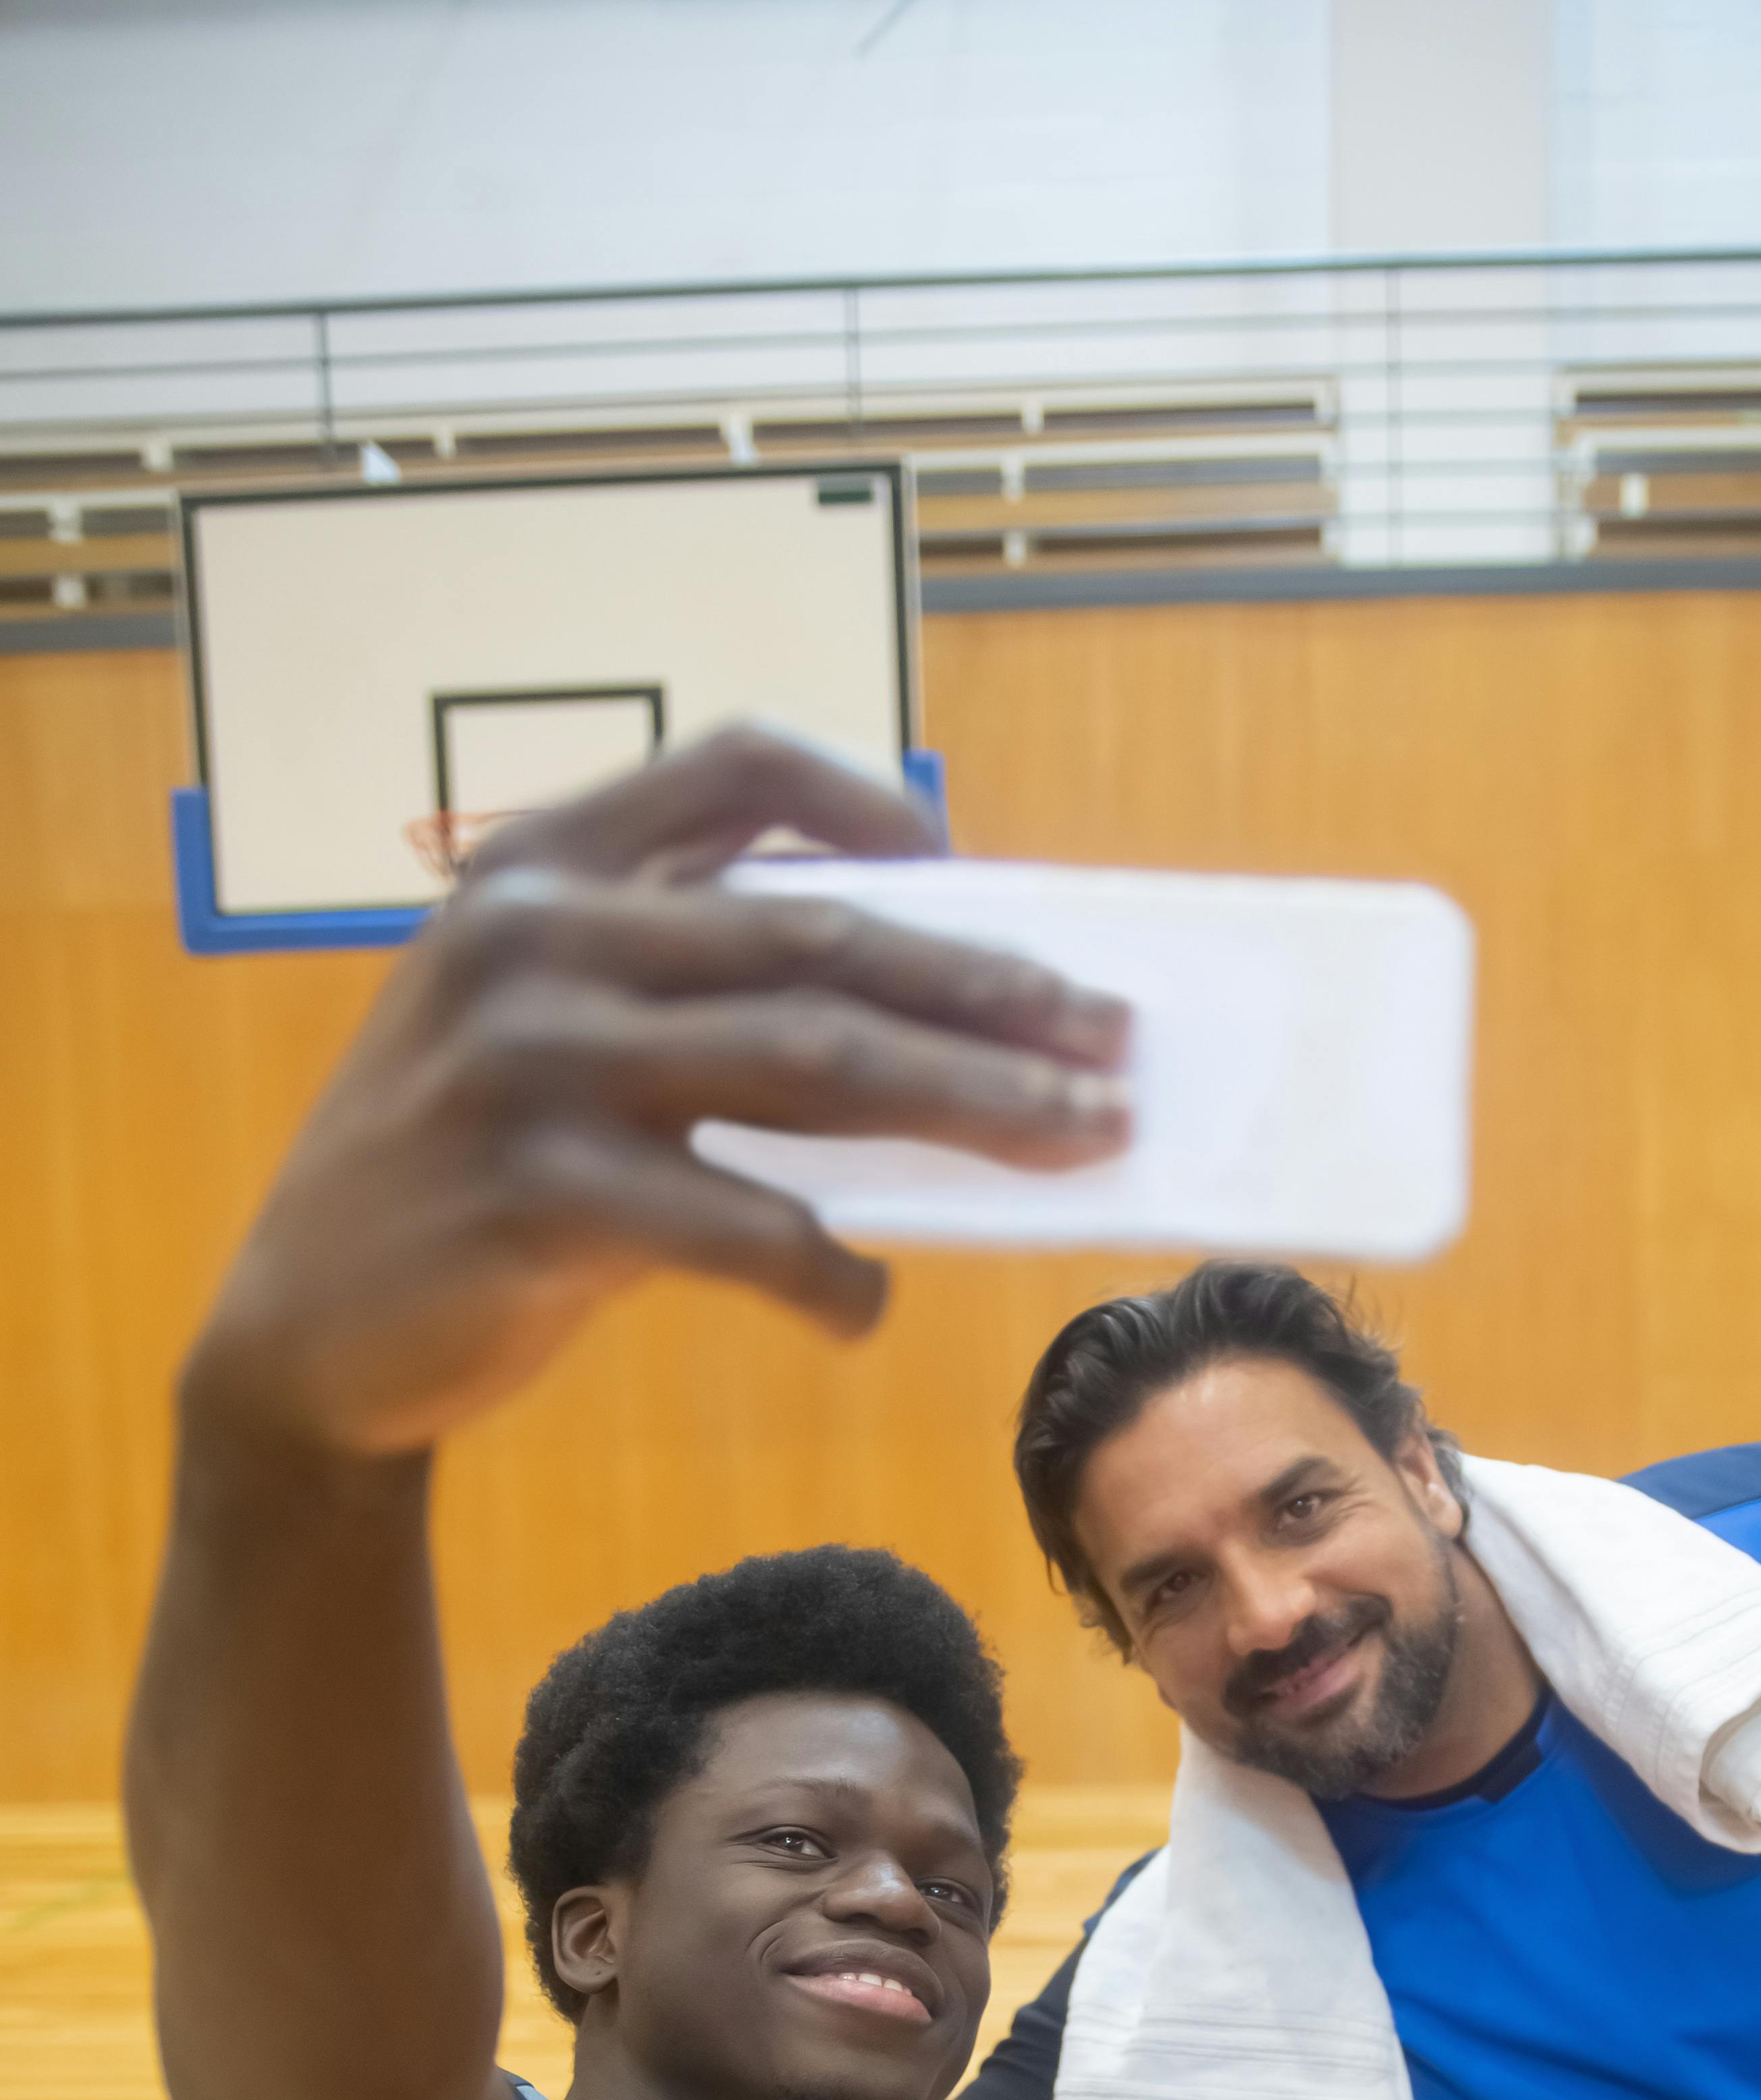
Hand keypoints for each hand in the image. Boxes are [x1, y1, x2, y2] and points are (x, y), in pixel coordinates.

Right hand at [186, 724, 1132, 1457]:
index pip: (734, 767)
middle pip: (822, 942)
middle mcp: (533, 940)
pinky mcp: (537, 1197)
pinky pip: (740, 1227)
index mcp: (541, 868)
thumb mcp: (550, 1035)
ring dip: (971, 1106)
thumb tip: (927, 1011)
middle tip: (1113, 1041)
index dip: (870, 802)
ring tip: (1077, 1140)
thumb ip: (689, 990)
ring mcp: (530, 1064)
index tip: (979, 868)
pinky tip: (868, 1304)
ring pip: (813, 1067)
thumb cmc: (468, 1174)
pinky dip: (828, 1273)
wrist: (308, 1332)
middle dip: (991, 993)